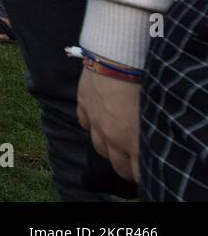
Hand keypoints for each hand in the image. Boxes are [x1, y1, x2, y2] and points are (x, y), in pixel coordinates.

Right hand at [77, 66, 140, 182]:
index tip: (145, 176)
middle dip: (125, 170)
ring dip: (108, 150)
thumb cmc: (141, 84)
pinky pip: (84, 123)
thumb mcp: (152, 113)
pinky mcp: (83, 103)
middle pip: (115, 163)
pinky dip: (91, 127)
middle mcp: (109, 135)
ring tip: (116, 149)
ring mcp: (93, 119)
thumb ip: (149, 132)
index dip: (141, 177)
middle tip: (133, 169)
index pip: (135, 171)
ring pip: (98, 146)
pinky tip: (97, 124)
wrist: (115, 59)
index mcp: (129, 140)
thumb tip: (151, 142)